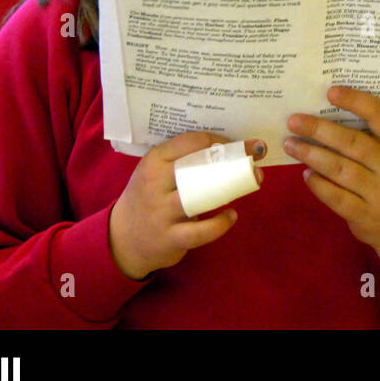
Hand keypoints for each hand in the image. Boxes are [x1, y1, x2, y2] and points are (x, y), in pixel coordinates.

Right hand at [107, 133, 266, 280]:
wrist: (123, 240)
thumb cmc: (149, 198)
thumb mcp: (156, 174)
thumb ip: (183, 162)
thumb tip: (230, 148)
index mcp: (153, 161)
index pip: (191, 141)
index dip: (221, 140)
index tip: (240, 144)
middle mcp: (155, 184)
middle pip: (200, 166)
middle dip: (234, 159)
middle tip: (257, 155)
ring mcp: (161, 212)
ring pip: (203, 195)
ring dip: (234, 187)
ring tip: (254, 180)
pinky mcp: (170, 238)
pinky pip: (202, 231)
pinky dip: (221, 223)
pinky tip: (231, 216)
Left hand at [285, 86, 379, 264]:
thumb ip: (372, 138)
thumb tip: (326, 113)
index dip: (358, 101)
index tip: (331, 91)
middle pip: (353, 143)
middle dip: (320, 130)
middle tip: (294, 120)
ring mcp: (379, 194)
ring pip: (340, 169)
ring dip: (311, 155)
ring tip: (291, 144)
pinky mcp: (365, 216)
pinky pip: (336, 197)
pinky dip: (318, 184)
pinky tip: (306, 174)